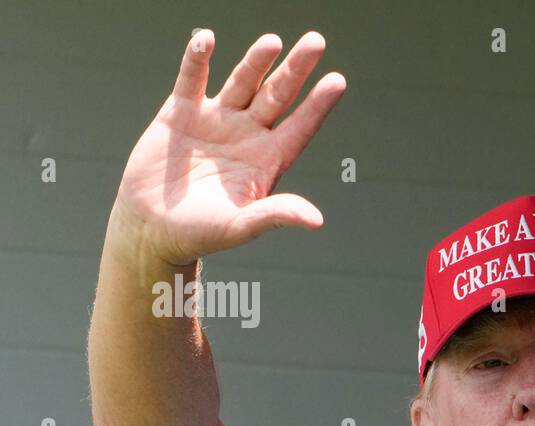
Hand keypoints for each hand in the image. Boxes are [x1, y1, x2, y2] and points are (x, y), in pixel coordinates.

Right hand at [112, 29, 345, 265]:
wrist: (152, 227)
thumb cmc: (202, 233)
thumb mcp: (242, 227)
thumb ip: (276, 216)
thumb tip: (316, 220)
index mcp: (267, 161)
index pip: (300, 127)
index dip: (318, 105)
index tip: (338, 81)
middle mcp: (247, 135)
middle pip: (277, 96)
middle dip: (296, 70)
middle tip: (316, 41)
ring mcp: (216, 120)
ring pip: (242, 83)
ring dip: (256, 61)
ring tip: (273, 42)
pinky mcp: (180, 113)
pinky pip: (191, 79)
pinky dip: (196, 59)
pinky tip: (206, 38)